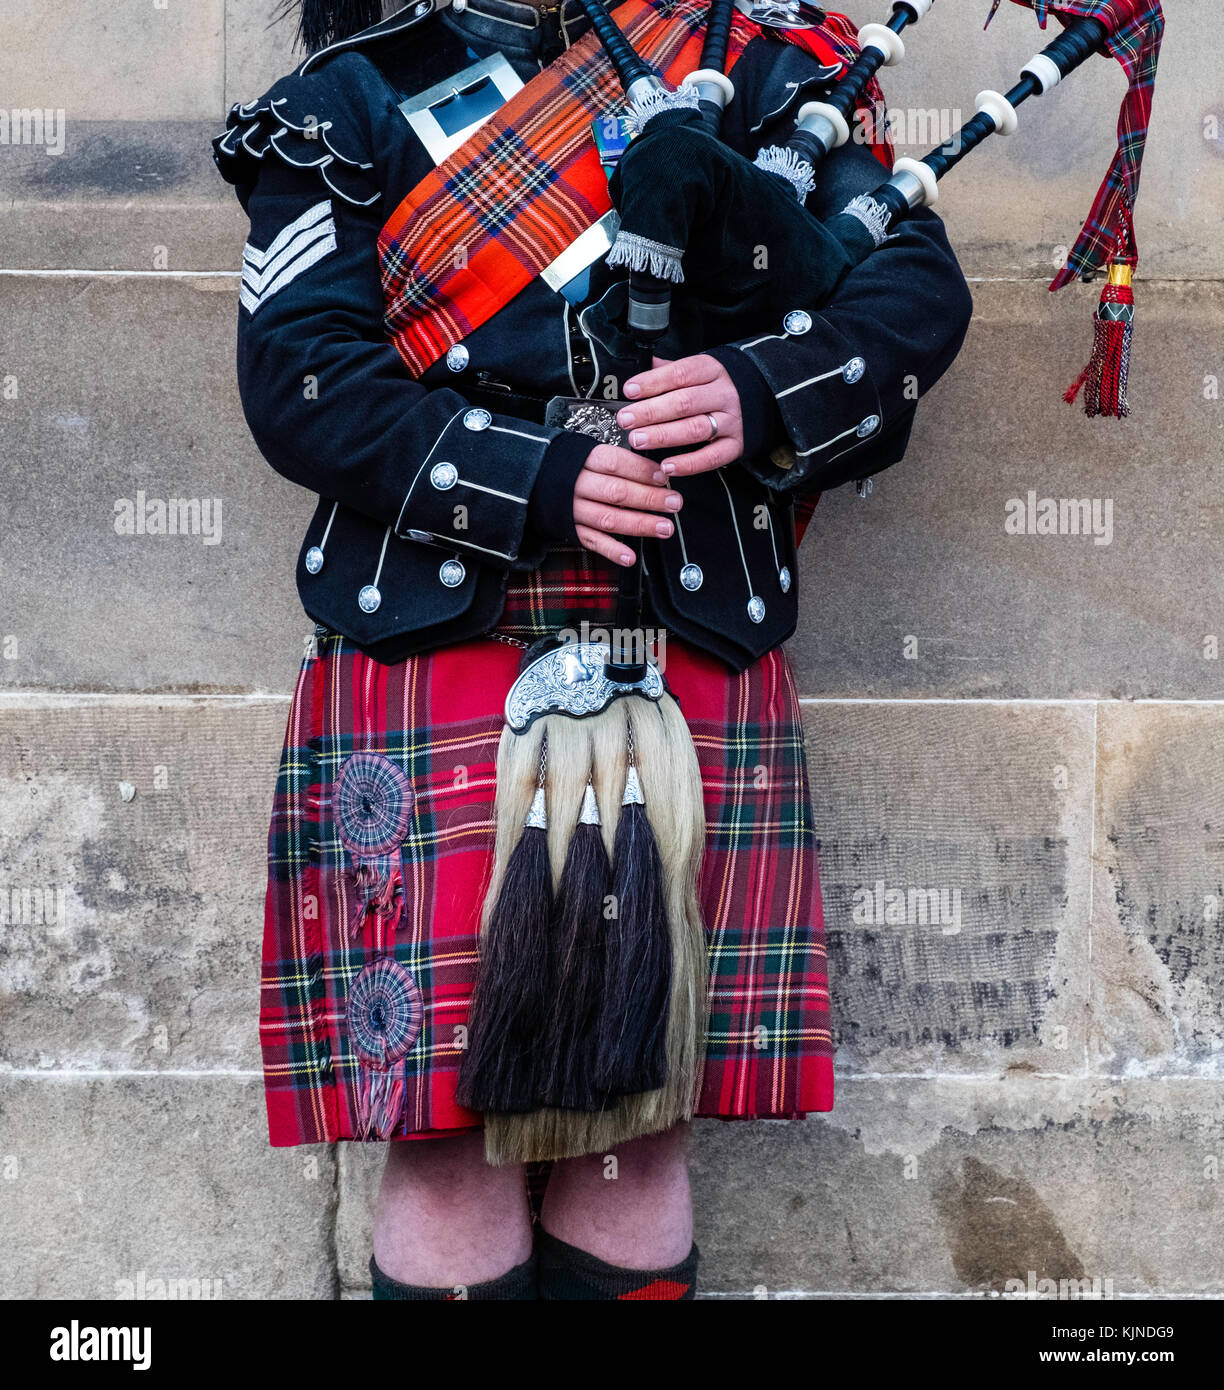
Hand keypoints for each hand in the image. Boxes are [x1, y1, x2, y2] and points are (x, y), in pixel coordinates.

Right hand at [573, 442, 683, 566]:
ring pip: (608, 519)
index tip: (664, 478)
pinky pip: (592, 542)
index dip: (641, 471)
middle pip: (617, 492)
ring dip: (639, 525)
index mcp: (583, 460)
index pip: (616, 463)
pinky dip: (611, 551)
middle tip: (674, 503)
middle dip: (649, 499)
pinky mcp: (570, 529)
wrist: (531, 479)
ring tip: (665, 528)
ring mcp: (573, 509)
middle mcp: (578, 485)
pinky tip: (630, 557)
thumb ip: (619, 461)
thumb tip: (656, 471)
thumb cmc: (569, 465)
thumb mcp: (588, 451)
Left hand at [616, 354, 744, 477]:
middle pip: (684, 403)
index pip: (680, 374)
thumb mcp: (701, 368)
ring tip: (637, 440)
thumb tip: (642, 365)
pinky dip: (688, 464)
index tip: (629, 391)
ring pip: (694, 429)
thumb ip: (672, 370)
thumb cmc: (721, 384)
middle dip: (650, 412)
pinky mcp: (736, 445)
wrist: (766, 397)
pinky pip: (711, 457)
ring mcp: (732, 421)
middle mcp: (724, 394)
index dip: (653, 382)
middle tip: (625, 420)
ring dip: (663, 436)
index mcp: (712, 370)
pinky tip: (666, 466)